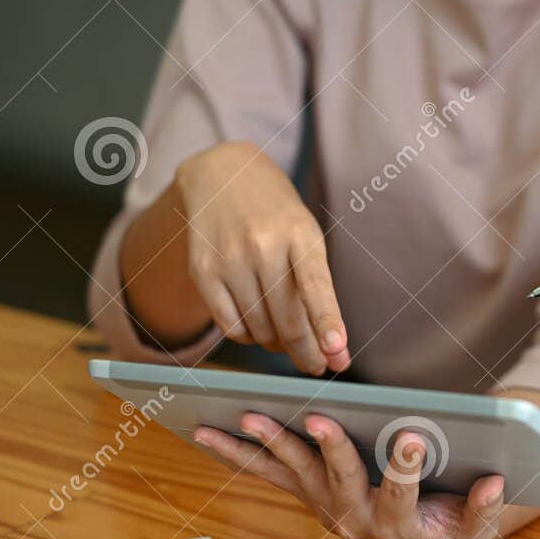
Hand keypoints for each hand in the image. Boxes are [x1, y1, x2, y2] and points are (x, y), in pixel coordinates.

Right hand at [175, 142, 348, 374]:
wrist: (223, 174)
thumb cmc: (276, 213)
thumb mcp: (305, 236)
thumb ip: (320, 291)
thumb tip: (336, 351)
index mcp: (298, 232)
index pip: (315, 285)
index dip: (327, 321)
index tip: (337, 352)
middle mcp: (261, 244)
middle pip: (286, 318)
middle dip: (306, 352)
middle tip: (316, 365)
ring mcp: (228, 258)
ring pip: (259, 328)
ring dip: (278, 344)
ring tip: (286, 337)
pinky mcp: (202, 271)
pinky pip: (230, 326)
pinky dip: (249, 337)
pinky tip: (258, 328)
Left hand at [194, 412, 506, 538]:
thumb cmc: (445, 528)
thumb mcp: (473, 525)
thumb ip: (482, 508)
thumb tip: (494, 484)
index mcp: (396, 524)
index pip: (401, 494)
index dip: (406, 469)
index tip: (413, 439)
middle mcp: (352, 517)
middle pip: (338, 480)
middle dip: (329, 449)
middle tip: (318, 419)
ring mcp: (323, 505)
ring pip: (292, 473)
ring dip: (268, 446)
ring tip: (244, 418)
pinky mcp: (307, 493)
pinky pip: (269, 472)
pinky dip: (239, 452)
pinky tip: (208, 433)